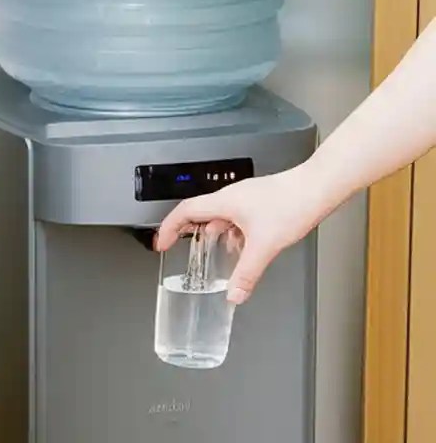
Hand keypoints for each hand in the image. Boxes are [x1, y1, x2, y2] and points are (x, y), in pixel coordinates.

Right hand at [154, 166, 336, 304]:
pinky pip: (237, 216)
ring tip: (216, 251)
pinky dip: (233, 232)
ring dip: (213, 233)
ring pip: (220, 215)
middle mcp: (232, 197)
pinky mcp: (261, 201)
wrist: (319, 187)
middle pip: (199, 212)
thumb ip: (247, 273)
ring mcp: (247, 198)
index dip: (169, 227)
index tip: (162, 241)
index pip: (184, 211)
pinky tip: (245, 245)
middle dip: (188, 232)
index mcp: (224, 202)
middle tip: (181, 246)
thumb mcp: (265, 245)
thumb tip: (234, 294)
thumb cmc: (293, 203)